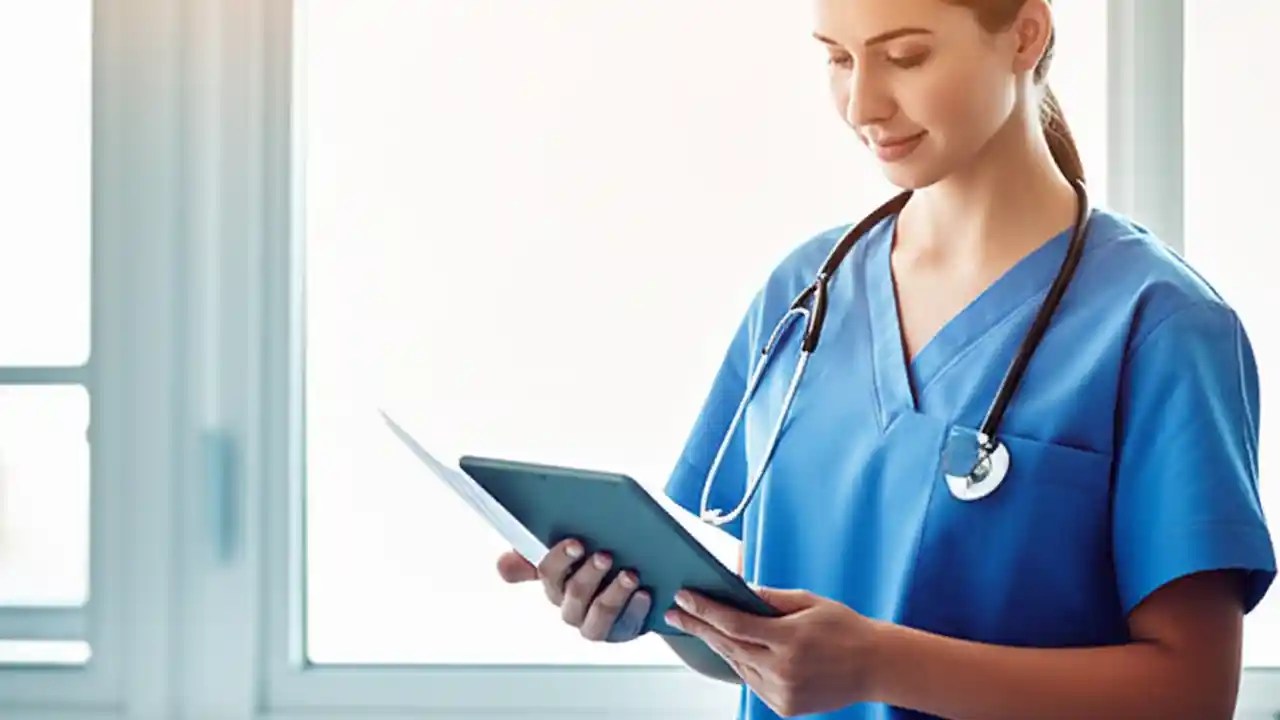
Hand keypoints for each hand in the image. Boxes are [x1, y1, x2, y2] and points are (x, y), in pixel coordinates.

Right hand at [496, 539, 652, 642]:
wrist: (631, 579)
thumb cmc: (591, 562)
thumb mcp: (565, 552)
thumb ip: (534, 553)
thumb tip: (502, 564)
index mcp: (554, 584)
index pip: (547, 573)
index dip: (559, 559)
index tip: (576, 543)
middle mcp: (570, 607)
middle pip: (574, 593)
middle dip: (590, 574)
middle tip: (606, 556)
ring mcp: (594, 622)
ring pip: (599, 613)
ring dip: (614, 593)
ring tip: (630, 575)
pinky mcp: (620, 631)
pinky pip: (626, 625)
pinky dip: (636, 608)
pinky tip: (644, 593)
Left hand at [663, 586, 882, 717]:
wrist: (875, 666)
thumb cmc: (845, 628)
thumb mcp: (809, 602)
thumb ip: (770, 598)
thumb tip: (738, 587)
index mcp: (790, 639)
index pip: (735, 623)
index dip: (704, 610)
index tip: (683, 598)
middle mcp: (783, 669)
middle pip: (728, 646)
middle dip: (698, 627)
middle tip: (675, 614)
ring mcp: (782, 691)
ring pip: (737, 665)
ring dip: (719, 645)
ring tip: (701, 626)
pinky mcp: (784, 707)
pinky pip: (751, 682)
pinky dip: (741, 664)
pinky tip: (734, 649)